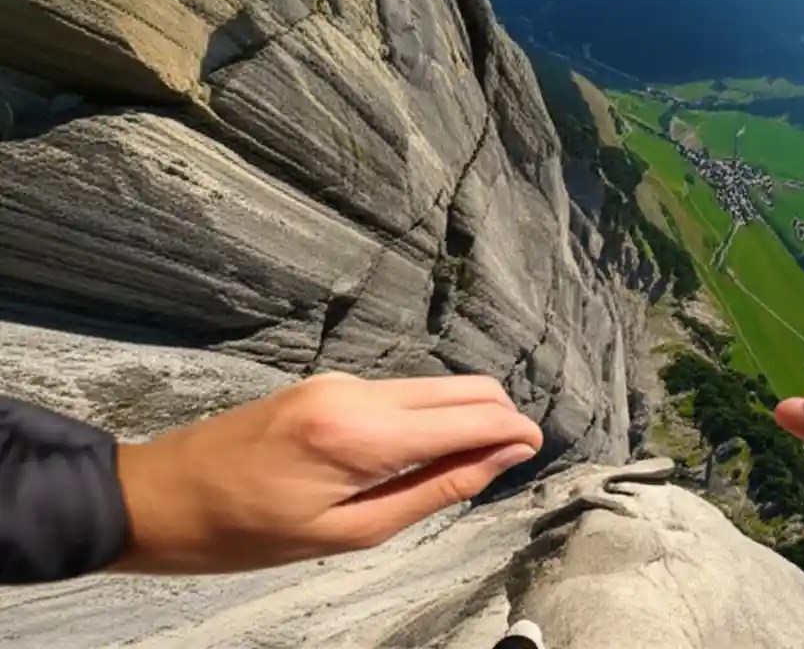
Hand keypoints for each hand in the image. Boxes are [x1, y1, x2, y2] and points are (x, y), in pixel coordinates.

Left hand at [113, 373, 541, 573]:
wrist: (158, 496)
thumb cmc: (244, 532)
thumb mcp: (348, 532)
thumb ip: (434, 491)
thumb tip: (500, 458)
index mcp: (364, 434)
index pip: (471, 416)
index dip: (515, 432)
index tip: (536, 450)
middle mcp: (359, 392)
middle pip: (465, 387)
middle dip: (500, 418)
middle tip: (508, 462)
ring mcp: (341, 381)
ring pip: (436, 386)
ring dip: (465, 417)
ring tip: (461, 469)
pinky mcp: (328, 384)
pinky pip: (403, 393)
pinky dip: (428, 418)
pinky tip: (417, 457)